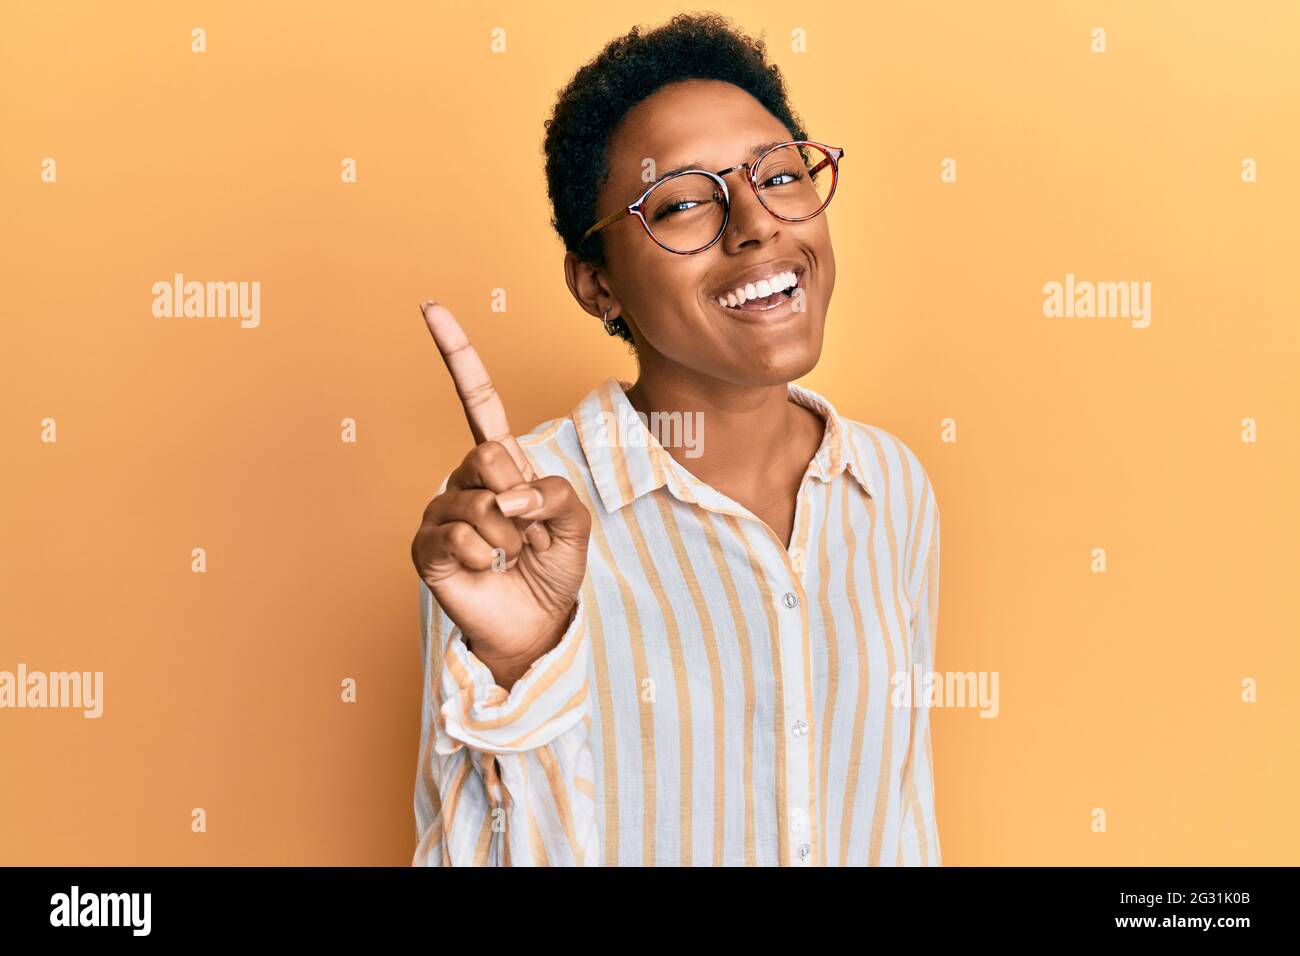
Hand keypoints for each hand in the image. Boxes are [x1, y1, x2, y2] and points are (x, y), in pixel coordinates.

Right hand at [410, 301, 591, 685]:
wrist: (537, 623)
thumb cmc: (552, 568)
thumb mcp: (575, 522)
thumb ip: (556, 493)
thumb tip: (510, 497)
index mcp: (501, 462)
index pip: (475, 398)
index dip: (456, 353)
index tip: (430, 306)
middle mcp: (465, 479)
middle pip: (490, 455)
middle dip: (521, 498)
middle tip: (528, 533)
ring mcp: (441, 511)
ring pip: (480, 503)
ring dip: (511, 538)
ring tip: (511, 557)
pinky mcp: (426, 547)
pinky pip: (459, 536)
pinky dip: (488, 557)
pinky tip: (489, 570)